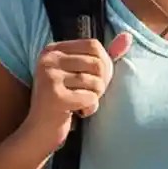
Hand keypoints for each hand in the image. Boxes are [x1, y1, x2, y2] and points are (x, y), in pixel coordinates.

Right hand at [18, 31, 131, 155]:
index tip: (92, 79)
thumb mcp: (81, 73)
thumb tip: (128, 36)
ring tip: (79, 103)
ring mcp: (49, 77)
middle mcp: (48, 59)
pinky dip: (90, 108)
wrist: (39, 132)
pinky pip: (91, 98)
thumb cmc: (65, 100)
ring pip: (96, 82)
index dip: (103, 64)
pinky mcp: (55, 97)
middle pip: (98, 64)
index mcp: (52, 50)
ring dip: (95, 97)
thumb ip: (104, 55)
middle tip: (86, 94)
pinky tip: (77, 113)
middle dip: (100, 83)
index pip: (93, 45)